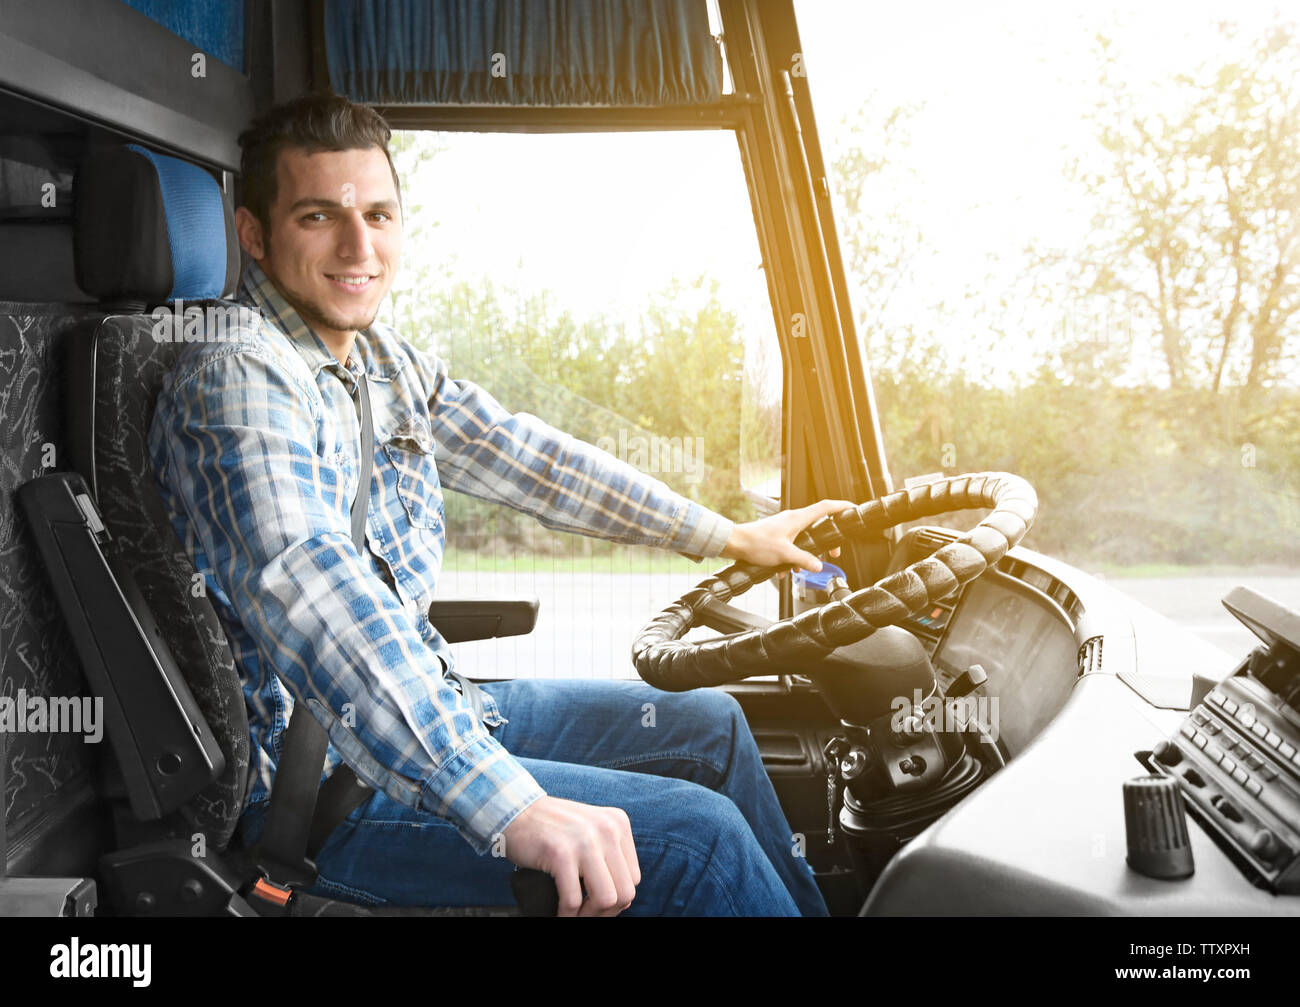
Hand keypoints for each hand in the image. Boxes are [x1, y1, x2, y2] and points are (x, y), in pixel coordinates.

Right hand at [502, 795, 639, 916]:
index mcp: (618, 824)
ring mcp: (584, 841)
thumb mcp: (590, 829)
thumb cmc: (550, 826)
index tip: (597, 904)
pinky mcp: (560, 854)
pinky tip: (559, 913)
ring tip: (573, 915)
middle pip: (624, 891)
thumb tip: (619, 898)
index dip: (618, 899)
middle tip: (585, 914)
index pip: (633, 878)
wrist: (515, 809)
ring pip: (605, 899)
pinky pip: (573, 900)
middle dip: (605, 912)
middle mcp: (607, 830)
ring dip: (588, 916)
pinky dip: (566, 915)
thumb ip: (608, 852)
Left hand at [720, 498, 855, 571]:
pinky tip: (785, 569)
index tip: (852, 508)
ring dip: (805, 553)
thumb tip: (818, 565)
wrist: (736, 543)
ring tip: (801, 567)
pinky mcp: (777, 535)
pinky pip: (792, 544)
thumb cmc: (756, 543)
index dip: (841, 507)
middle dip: (826, 541)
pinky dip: (792, 557)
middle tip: (833, 553)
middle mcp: (792, 519)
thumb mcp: (785, 554)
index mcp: (798, 518)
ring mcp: (785, 526)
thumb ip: (805, 559)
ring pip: (804, 538)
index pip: (825, 507)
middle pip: (818, 525)